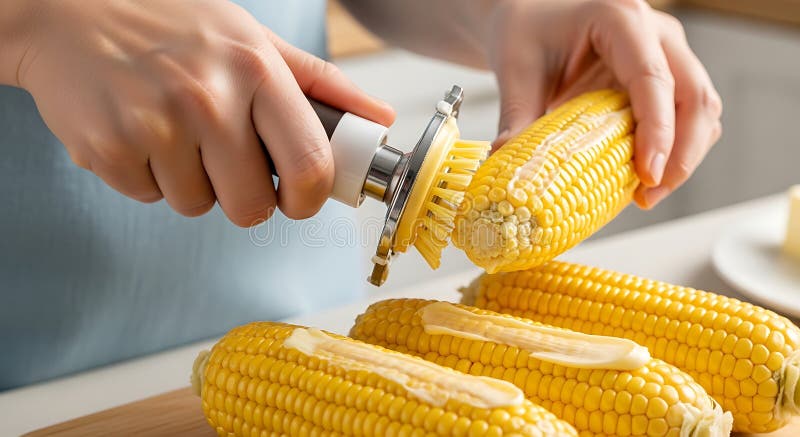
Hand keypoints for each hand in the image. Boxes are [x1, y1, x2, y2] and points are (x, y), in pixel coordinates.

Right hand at [12, 0, 394, 225]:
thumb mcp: (253, 38)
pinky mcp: (109, 150)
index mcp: (255, 70)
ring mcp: (154, 126)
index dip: (310, 198)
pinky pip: (150, 198)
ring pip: (198, 206)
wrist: (68, 10)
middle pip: (252, 207)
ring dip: (192, 183)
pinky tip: (139, 133)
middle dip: (245, 196)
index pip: (309, 165)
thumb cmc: (172, 25)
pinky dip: (148, 177)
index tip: (299, 198)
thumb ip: (320, 83)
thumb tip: (377, 120)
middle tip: (227, 163)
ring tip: (175, 133)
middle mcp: (208, 99)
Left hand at [486, 0, 721, 208]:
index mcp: (620, 18)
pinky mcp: (669, 78)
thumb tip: (505, 160)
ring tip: (646, 196)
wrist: (532, 21)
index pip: (653, 77)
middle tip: (649, 194)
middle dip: (682, 152)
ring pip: (702, 109)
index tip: (647, 173)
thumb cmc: (527, 35)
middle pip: (694, 95)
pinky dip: (676, 151)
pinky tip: (644, 178)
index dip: (657, 129)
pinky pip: (689, 118)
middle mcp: (656, 33)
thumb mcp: (516, 73)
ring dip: (684, 156)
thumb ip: (516, 117)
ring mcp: (668, 54)